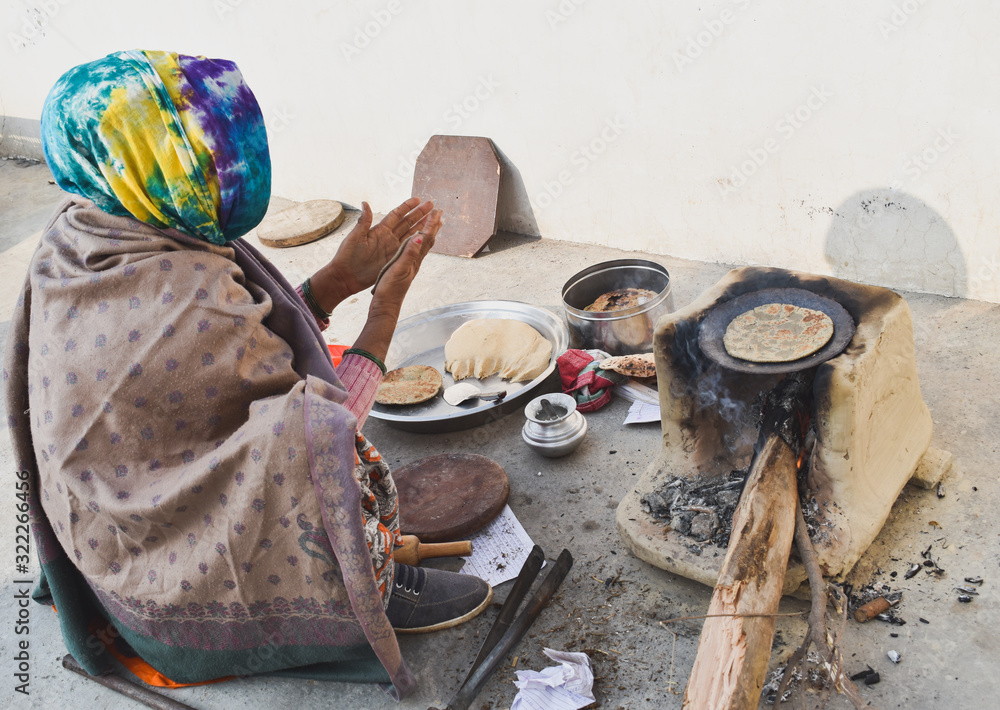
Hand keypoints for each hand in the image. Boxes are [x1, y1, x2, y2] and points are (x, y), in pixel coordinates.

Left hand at [310, 198, 434, 310]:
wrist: (346, 276)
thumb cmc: (347, 256)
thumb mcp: (355, 237)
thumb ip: (364, 221)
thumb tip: (365, 203)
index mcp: (379, 229)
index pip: (396, 214)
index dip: (407, 206)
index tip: (418, 199)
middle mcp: (388, 237)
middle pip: (407, 222)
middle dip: (419, 214)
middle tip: (432, 205)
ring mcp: (392, 248)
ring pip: (411, 234)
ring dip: (422, 226)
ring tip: (434, 219)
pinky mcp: (394, 259)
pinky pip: (409, 248)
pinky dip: (418, 242)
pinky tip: (426, 237)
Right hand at [352, 209, 441, 360]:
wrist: (385, 307)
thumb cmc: (390, 290)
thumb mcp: (398, 269)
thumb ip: (409, 253)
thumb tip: (420, 237)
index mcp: (414, 259)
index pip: (425, 238)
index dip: (431, 223)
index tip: (436, 210)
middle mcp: (415, 262)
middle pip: (428, 240)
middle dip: (433, 226)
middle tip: (439, 213)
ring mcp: (410, 266)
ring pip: (423, 246)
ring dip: (428, 233)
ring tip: (432, 224)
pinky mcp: (404, 270)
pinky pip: (414, 251)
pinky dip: (417, 242)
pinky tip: (414, 243)